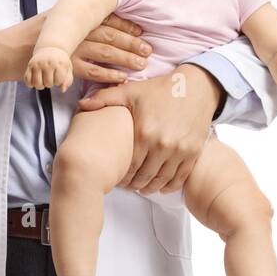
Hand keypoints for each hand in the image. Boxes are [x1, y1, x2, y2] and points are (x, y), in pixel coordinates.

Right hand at [0, 13, 149, 91]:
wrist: (7, 50)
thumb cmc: (29, 36)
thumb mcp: (52, 19)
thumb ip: (72, 20)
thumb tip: (93, 19)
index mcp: (73, 17)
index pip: (105, 19)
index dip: (125, 26)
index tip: (141, 31)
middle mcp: (74, 30)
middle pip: (110, 35)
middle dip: (132, 43)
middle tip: (149, 50)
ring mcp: (70, 48)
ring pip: (105, 52)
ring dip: (126, 59)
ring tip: (141, 65)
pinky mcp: (64, 66)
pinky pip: (91, 71)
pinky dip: (108, 74)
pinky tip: (121, 78)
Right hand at [25, 47, 73, 90]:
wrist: (50, 48)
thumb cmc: (60, 62)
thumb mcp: (68, 69)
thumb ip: (68, 80)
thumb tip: (62, 90)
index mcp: (59, 63)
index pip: (58, 82)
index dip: (59, 81)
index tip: (59, 75)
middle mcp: (47, 63)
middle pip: (48, 84)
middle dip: (50, 83)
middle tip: (51, 77)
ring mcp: (37, 64)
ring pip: (37, 84)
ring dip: (41, 86)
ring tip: (43, 81)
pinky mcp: (30, 65)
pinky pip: (27, 80)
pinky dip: (30, 84)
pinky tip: (35, 81)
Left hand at [76, 64, 220, 196]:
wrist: (195, 87)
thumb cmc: (160, 89)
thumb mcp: (131, 91)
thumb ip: (104, 98)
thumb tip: (81, 104)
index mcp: (143, 133)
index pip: (128, 165)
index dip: (121, 176)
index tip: (115, 178)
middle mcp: (162, 145)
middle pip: (144, 176)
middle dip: (133, 185)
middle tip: (127, 186)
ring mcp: (179, 151)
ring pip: (161, 180)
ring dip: (150, 188)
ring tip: (141, 188)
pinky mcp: (193, 152)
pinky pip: (180, 177)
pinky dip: (169, 186)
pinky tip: (161, 187)